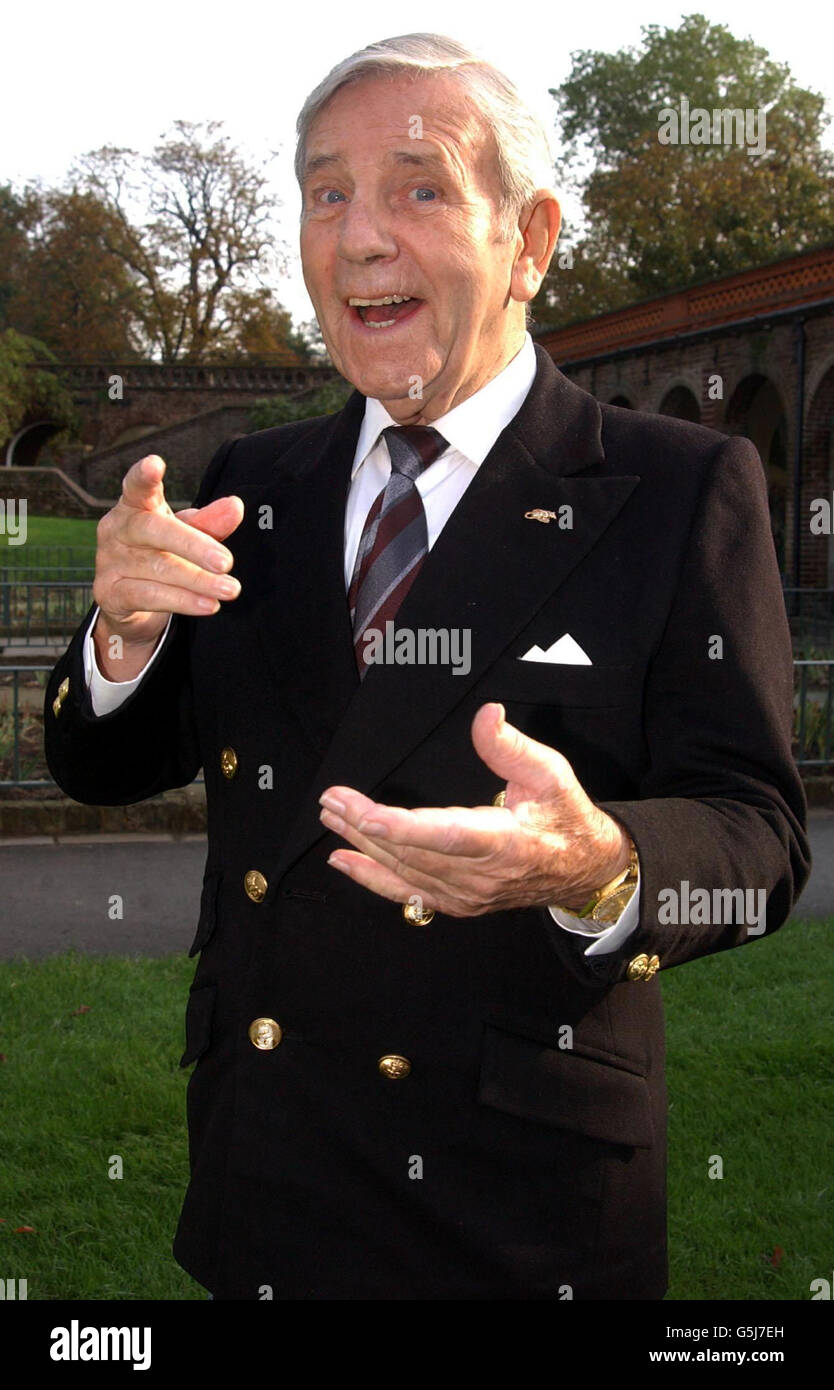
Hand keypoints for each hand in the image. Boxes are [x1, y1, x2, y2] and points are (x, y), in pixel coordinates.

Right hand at [92, 454, 243, 676]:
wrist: (129, 600)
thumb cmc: (161, 554)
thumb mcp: (186, 534)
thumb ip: (209, 522)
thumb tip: (235, 506)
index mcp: (135, 506)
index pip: (136, 487)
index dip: (144, 476)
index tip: (155, 464)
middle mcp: (116, 529)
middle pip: (153, 530)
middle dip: (194, 546)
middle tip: (227, 562)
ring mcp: (108, 561)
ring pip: (157, 568)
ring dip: (198, 581)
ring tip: (230, 589)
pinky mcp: (109, 593)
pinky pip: (148, 596)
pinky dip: (183, 601)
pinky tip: (208, 605)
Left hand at [319, 702, 631, 916]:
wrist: (586, 869)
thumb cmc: (566, 817)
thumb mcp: (550, 773)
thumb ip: (511, 747)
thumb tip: (486, 714)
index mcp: (505, 844)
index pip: (443, 836)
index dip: (397, 826)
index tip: (359, 810)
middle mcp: (481, 877)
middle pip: (411, 851)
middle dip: (364, 825)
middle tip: (331, 799)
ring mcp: (467, 896)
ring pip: (404, 871)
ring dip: (362, 845)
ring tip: (331, 818)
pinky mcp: (458, 903)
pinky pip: (408, 893)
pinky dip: (372, 878)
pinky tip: (343, 861)